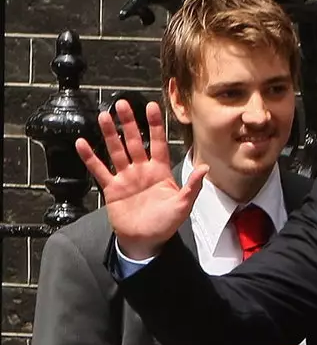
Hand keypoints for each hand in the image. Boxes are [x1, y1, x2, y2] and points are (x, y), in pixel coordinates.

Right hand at [76, 99, 205, 260]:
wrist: (145, 240)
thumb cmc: (166, 223)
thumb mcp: (183, 205)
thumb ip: (192, 186)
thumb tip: (206, 167)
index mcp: (161, 171)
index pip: (159, 143)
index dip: (156, 125)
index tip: (152, 106)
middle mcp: (142, 170)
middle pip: (135, 142)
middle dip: (129, 123)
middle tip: (122, 103)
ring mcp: (125, 177)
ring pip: (116, 151)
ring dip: (110, 134)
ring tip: (103, 116)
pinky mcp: (111, 188)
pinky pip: (99, 170)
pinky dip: (90, 157)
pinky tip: (81, 143)